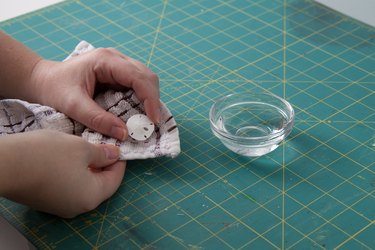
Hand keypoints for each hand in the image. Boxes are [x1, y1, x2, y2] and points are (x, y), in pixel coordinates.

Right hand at [0, 130, 125, 217]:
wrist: (6, 164)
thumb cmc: (47, 155)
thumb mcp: (82, 148)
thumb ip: (103, 154)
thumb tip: (115, 155)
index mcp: (91, 197)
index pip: (115, 179)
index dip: (119, 161)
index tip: (118, 146)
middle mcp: (78, 207)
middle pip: (100, 184)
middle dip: (103, 164)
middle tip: (102, 145)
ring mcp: (61, 206)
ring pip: (84, 185)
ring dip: (88, 167)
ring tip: (86, 148)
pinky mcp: (47, 201)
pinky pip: (69, 187)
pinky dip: (74, 173)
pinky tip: (69, 157)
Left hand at [30, 48, 159, 140]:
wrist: (43, 80)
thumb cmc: (54, 88)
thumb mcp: (73, 106)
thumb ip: (98, 119)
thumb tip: (124, 134)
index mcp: (106, 60)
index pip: (138, 77)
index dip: (150, 98)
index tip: (153, 120)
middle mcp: (116, 59)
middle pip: (147, 76)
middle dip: (153, 99)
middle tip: (152, 122)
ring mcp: (118, 64)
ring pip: (145, 79)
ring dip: (150, 99)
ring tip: (147, 119)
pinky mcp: (118, 73)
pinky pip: (138, 84)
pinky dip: (142, 99)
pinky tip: (139, 112)